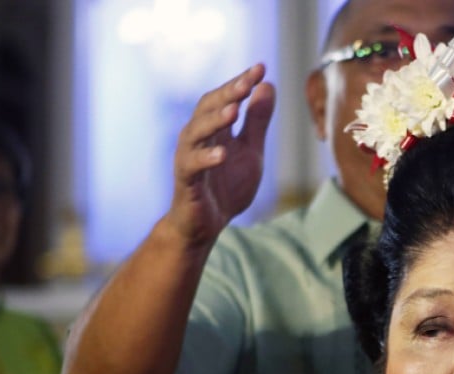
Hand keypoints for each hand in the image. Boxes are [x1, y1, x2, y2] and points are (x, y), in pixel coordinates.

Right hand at [167, 63, 275, 246]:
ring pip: (195, 132)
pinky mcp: (186, 182)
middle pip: (208, 108)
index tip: (261, 68)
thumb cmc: (226, 187)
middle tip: (248, 81)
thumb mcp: (251, 151)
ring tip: (234, 110)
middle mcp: (197, 138)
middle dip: (228, 93)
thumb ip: (257, 122)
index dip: (241, 83)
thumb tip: (267, 86)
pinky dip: (207, 158)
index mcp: (214, 129)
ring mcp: (188, 158)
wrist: (206, 225)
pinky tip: (222, 153)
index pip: (225, 98)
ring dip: (214, 120)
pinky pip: (192, 166)